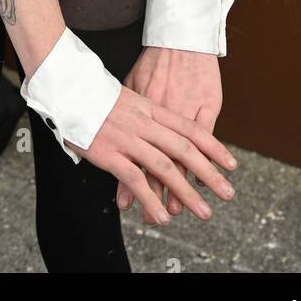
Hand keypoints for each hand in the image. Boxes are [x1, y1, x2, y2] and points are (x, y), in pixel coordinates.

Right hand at [74, 71, 235, 226]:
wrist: (70, 85)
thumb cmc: (99, 93)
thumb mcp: (133, 93)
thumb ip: (152, 111)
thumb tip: (170, 129)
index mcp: (152, 108)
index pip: (191, 128)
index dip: (214, 147)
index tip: (231, 164)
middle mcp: (144, 123)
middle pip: (184, 149)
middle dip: (209, 174)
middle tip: (227, 193)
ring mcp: (127, 138)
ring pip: (164, 167)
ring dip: (185, 193)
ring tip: (203, 212)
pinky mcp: (109, 153)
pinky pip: (134, 179)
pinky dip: (150, 198)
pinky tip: (161, 215)